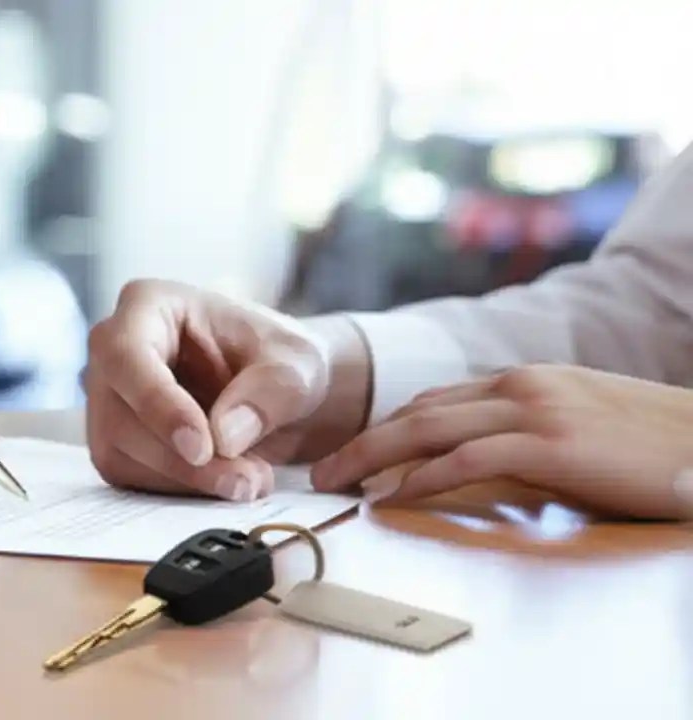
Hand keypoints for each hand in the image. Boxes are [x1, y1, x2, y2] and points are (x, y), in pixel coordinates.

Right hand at [84, 279, 371, 501]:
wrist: (279, 394)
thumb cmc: (280, 362)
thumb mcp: (298, 365)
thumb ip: (269, 391)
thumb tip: (223, 435)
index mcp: (148, 305)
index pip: (128, 354)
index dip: (158, 404)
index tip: (203, 448)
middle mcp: (113, 350)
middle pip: (118, 412)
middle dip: (180, 459)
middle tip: (247, 481)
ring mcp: (108, 399)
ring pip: (118, 453)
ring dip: (184, 481)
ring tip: (251, 481)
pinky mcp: (115, 443)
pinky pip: (129, 478)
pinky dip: (179, 491)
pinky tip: (224, 483)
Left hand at [311, 365, 692, 518]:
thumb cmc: (653, 443)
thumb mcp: (581, 425)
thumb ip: (530, 434)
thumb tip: (487, 462)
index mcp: (527, 380)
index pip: (437, 401)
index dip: (388, 427)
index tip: (354, 452)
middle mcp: (521, 386)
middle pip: (418, 411)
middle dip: (362, 440)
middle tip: (322, 469)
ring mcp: (535, 411)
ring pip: (428, 429)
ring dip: (371, 456)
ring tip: (336, 482)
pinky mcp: (551, 444)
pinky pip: (467, 460)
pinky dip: (422, 478)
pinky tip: (392, 497)